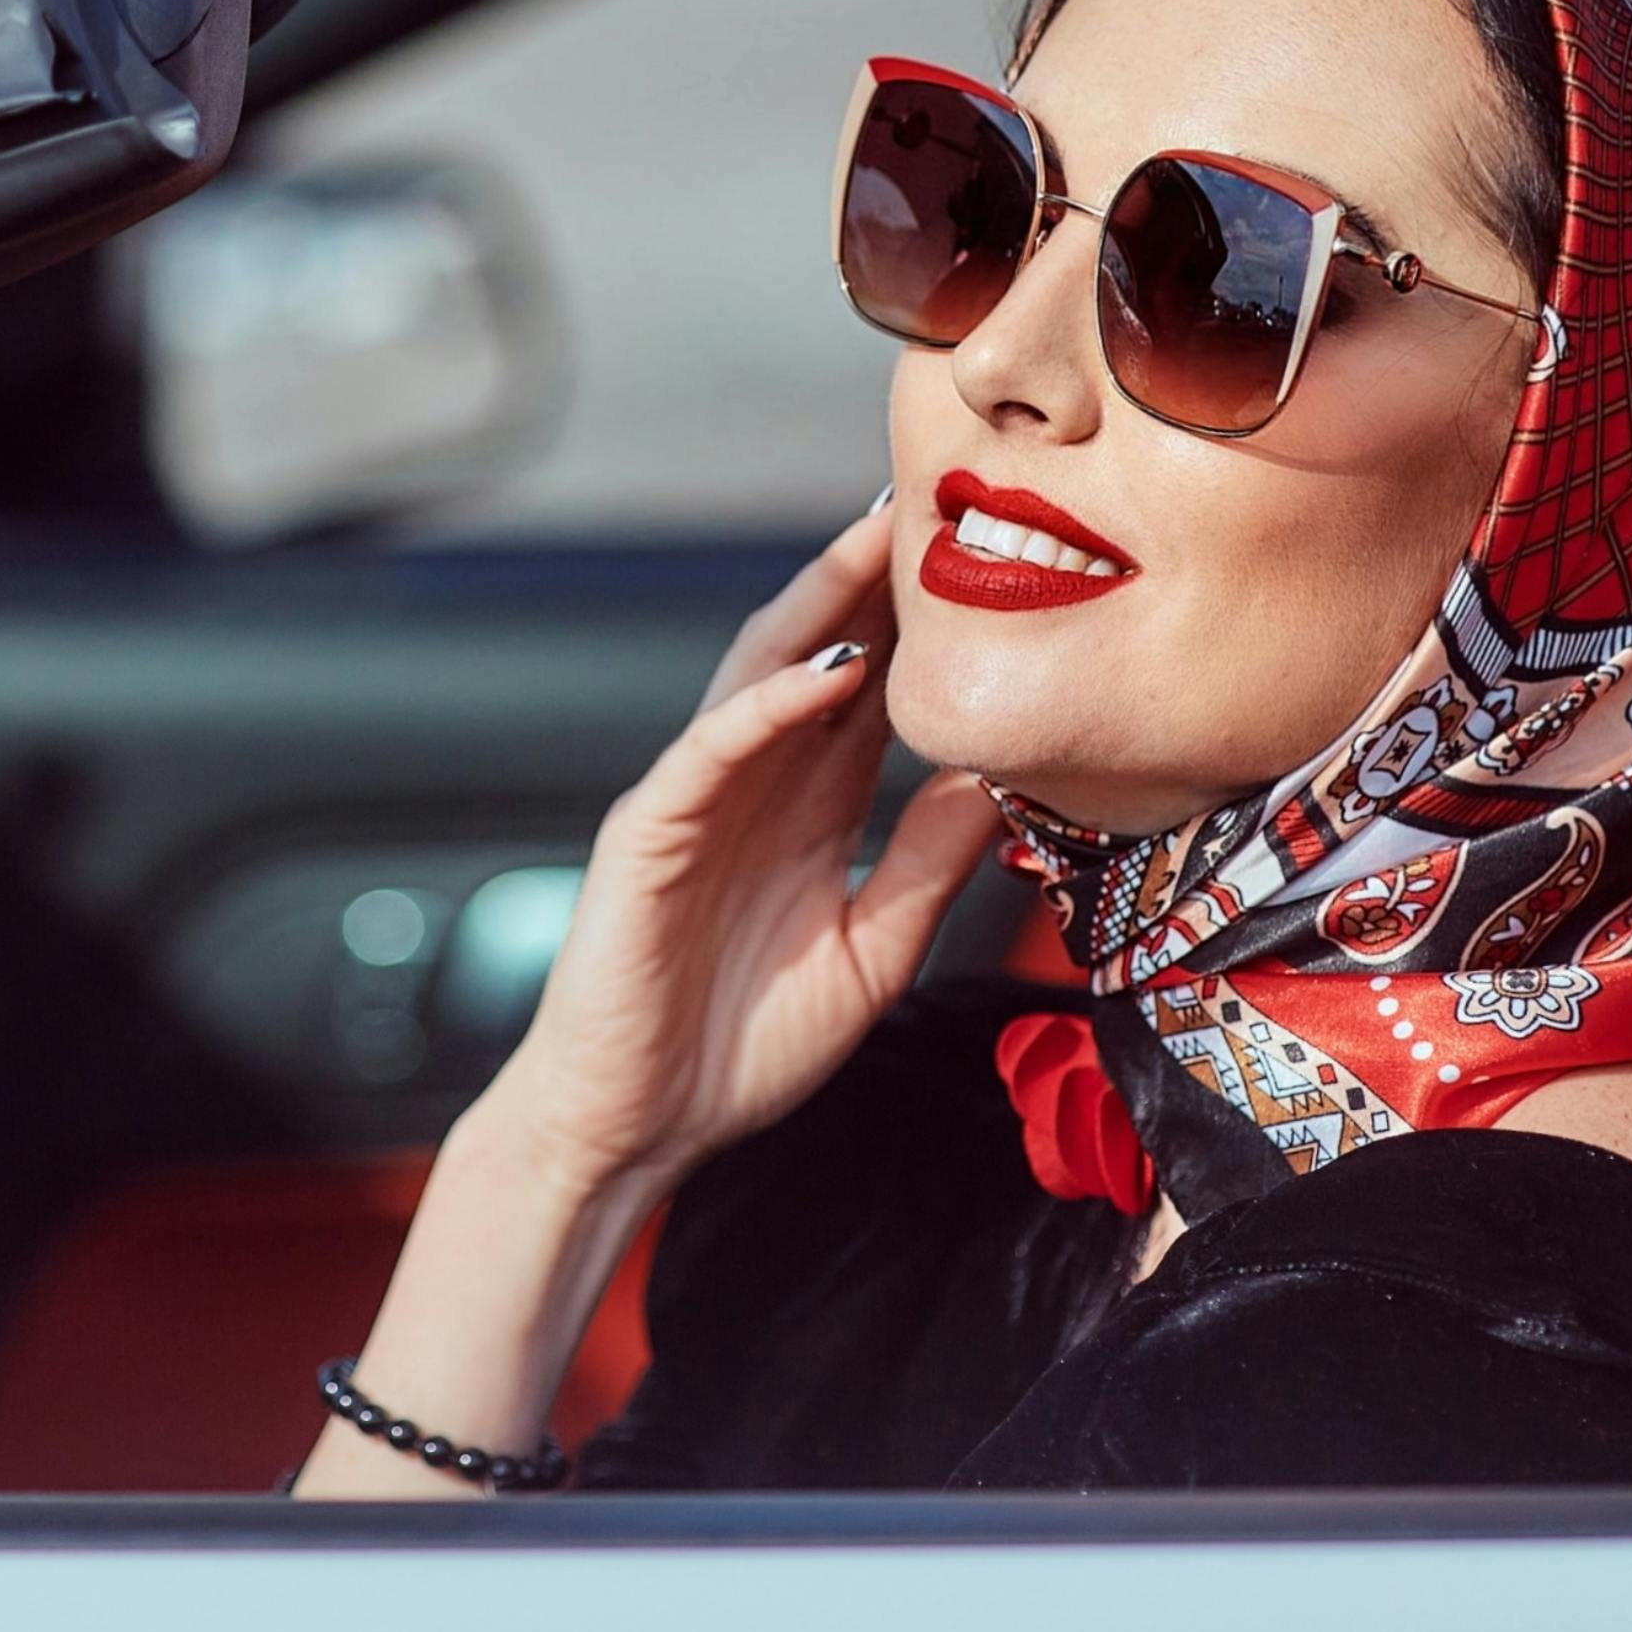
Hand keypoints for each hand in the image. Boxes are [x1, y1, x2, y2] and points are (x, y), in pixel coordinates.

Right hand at [475, 503, 999, 1197]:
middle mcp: (750, 785)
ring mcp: (694, 798)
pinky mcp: (648, 830)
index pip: (868, 695)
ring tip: (877, 538)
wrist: (634, 1128)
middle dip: (871, 582)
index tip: (992, 566)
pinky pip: (711, 748)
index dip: (921, 632)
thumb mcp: (870, 952)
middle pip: (816, 655)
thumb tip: (997, 783)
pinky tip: (821, 668)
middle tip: (938, 503)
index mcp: (803, 810)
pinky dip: (766, 703)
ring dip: (818, 603)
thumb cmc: (737, 1049)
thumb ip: (926, 866)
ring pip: (759, 672)